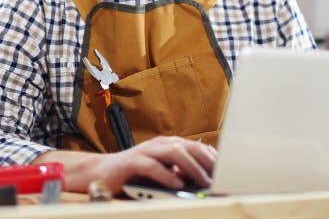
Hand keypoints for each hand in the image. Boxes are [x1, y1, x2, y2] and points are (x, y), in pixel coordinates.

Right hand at [35, 136, 217, 193]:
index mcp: (168, 144)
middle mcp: (159, 144)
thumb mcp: (162, 173)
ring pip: (173, 153)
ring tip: (202, 181)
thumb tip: (203, 178)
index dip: (212, 158)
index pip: (196, 147)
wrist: (101, 172)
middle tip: (218, 177)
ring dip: (191, 167)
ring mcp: (145, 151)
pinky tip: (178, 184)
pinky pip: (152, 166)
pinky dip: (167, 175)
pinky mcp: (132, 162)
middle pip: (188, 147)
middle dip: (206, 162)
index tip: (226, 171)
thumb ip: (180, 172)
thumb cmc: (134, 174)